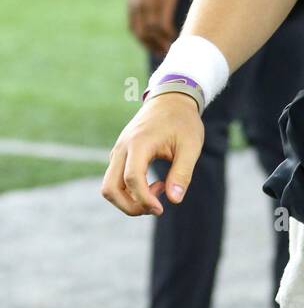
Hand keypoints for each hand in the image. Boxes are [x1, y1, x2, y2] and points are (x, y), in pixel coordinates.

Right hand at [102, 93, 203, 216]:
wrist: (171, 99)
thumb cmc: (183, 122)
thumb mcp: (191, 146)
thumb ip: (183, 173)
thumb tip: (174, 200)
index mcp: (139, 143)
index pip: (132, 178)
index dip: (144, 199)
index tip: (161, 208)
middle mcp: (122, 148)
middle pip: (110, 189)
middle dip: (130, 207)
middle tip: (157, 206)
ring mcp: (118, 151)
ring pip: (109, 187)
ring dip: (129, 200)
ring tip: (158, 190)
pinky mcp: (120, 155)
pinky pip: (115, 180)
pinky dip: (130, 191)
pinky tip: (153, 184)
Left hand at [127, 0, 184, 55]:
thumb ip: (147, 1)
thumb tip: (154, 11)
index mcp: (133, 4)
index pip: (134, 29)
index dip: (143, 41)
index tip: (152, 48)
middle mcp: (138, 7)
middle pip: (142, 34)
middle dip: (151, 46)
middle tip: (162, 54)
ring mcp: (150, 5)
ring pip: (153, 32)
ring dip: (161, 43)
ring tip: (170, 49)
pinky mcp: (162, 3)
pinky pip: (164, 25)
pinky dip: (169, 34)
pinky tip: (176, 38)